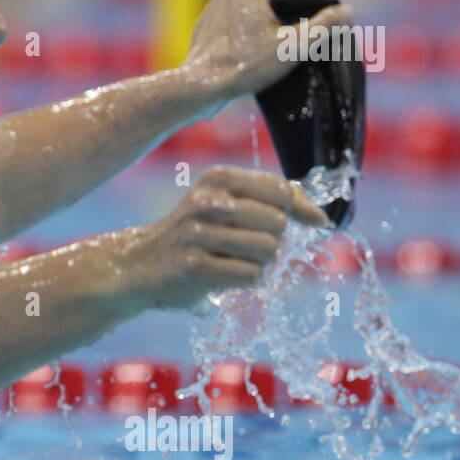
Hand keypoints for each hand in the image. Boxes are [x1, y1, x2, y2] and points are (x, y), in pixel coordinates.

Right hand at [129, 165, 330, 311]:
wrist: (139, 263)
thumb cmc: (194, 232)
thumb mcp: (226, 203)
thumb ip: (273, 200)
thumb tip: (320, 217)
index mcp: (218, 178)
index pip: (280, 191)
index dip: (297, 211)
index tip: (298, 225)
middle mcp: (207, 200)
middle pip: (278, 223)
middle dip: (271, 241)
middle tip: (245, 247)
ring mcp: (198, 233)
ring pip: (267, 250)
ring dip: (260, 263)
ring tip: (234, 261)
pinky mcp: (194, 266)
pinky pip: (250, 275)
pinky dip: (246, 280)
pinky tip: (226, 276)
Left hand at [183, 0, 353, 101]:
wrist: (198, 88)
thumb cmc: (245, 66)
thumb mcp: (293, 46)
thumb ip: (325, 26)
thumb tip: (347, 10)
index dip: (313, 12)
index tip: (317, 36)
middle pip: (278, 2)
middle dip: (291, 22)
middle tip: (300, 49)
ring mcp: (216, 3)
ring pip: (258, 14)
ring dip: (272, 31)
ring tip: (280, 55)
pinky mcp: (208, 24)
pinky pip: (240, 27)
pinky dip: (251, 39)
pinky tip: (257, 58)